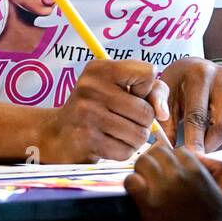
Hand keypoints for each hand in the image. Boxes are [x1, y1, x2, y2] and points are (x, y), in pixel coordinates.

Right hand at [40, 60, 168, 162]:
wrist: (58, 133)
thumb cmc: (97, 108)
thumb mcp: (120, 88)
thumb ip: (152, 91)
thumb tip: (163, 113)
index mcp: (100, 69)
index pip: (147, 73)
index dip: (147, 90)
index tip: (131, 95)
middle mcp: (91, 87)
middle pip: (146, 111)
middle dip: (143, 122)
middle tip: (126, 120)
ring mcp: (87, 114)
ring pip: (139, 134)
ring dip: (135, 139)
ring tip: (118, 133)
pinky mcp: (87, 139)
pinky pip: (125, 151)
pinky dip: (123, 151)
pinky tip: (109, 144)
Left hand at [125, 146, 221, 220]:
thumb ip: (221, 168)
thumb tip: (200, 156)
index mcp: (196, 170)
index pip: (179, 150)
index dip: (177, 160)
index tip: (175, 172)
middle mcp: (177, 175)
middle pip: (159, 151)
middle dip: (159, 160)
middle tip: (159, 174)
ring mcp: (161, 188)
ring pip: (143, 161)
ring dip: (144, 168)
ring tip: (148, 181)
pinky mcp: (147, 203)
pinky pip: (131, 180)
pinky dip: (132, 182)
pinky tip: (139, 191)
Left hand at [158, 57, 221, 152]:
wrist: (199, 67)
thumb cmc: (177, 82)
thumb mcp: (165, 91)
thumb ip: (162, 115)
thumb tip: (164, 143)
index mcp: (200, 75)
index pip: (199, 114)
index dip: (194, 140)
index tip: (187, 158)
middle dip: (207, 147)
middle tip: (193, 159)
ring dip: (213, 146)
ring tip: (195, 149)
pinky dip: (219, 141)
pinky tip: (204, 140)